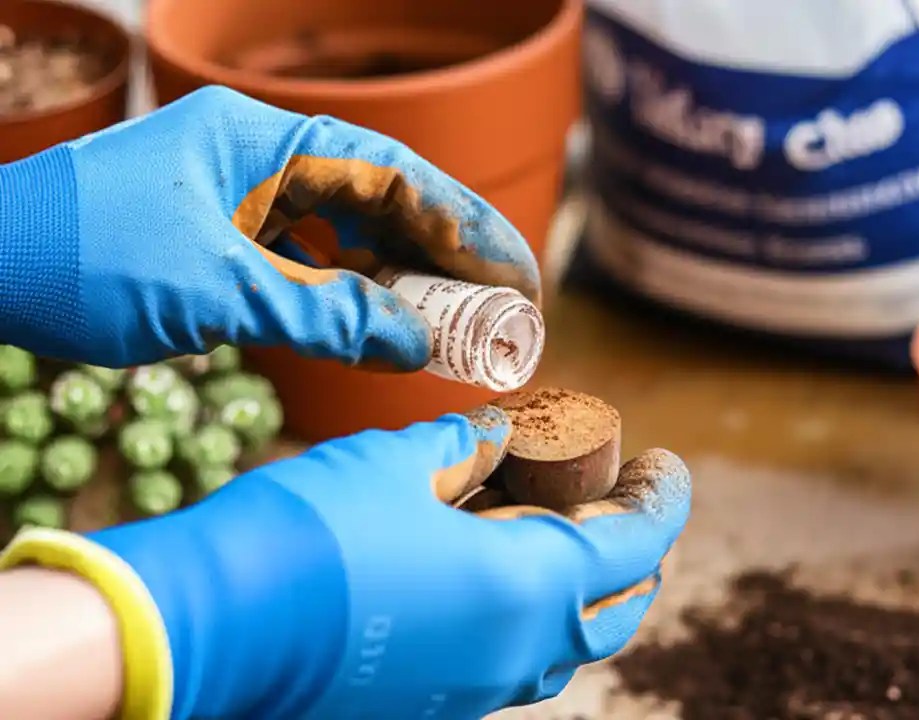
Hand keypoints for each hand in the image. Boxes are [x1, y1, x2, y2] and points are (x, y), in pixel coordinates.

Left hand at [0, 85, 539, 368]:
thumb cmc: (81, 259)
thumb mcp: (218, 291)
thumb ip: (327, 315)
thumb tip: (416, 344)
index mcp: (262, 139)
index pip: (391, 172)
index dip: (463, 223)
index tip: (513, 270)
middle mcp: (257, 158)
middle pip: (376, 199)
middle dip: (439, 254)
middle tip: (500, 305)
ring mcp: (235, 196)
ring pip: (342, 233)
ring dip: (395, 280)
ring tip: (451, 325)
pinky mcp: (216, 236)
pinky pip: (301, 260)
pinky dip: (341, 295)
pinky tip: (373, 327)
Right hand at [0, 408, 690, 718]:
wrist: (211, 628)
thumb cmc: (309, 534)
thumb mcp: (398, 464)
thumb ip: (467, 447)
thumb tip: (500, 434)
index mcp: (527, 587)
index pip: (635, 543)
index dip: (661, 498)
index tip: (666, 464)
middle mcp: (516, 652)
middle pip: (615, 611)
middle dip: (637, 556)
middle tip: (627, 504)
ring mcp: (474, 690)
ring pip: (565, 647)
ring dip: (586, 595)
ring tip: (567, 538)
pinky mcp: (431, 704)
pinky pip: (511, 665)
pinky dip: (530, 622)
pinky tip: (497, 579)